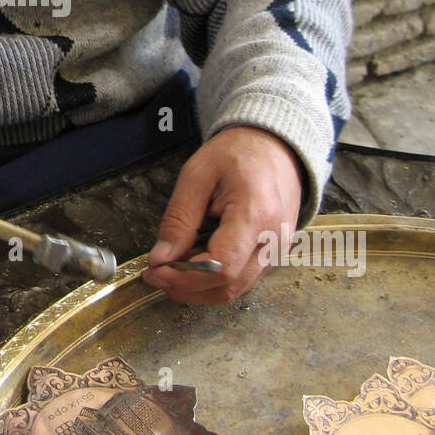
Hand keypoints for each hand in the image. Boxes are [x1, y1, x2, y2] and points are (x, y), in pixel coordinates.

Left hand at [143, 126, 302, 304]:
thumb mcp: (197, 176)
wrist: (274, 145)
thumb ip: (178, 219)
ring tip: (171, 272)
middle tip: (156, 275)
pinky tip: (194, 266)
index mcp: (255, 213)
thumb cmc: (237, 153)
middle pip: (229, 286)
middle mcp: (274, 239)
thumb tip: (160, 258)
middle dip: (187, 288)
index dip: (184, 277)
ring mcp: (278, 249)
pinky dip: (216, 281)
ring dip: (200, 290)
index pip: (221, 266)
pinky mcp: (275, 253)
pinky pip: (245, 279)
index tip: (156, 271)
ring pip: (237, 290)